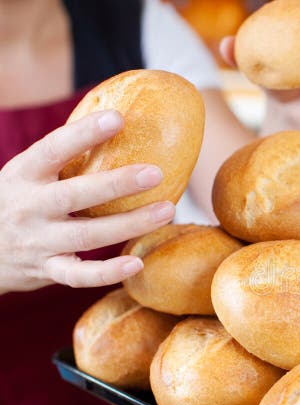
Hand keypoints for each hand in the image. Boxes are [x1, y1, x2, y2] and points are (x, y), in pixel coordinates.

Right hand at [0, 110, 175, 293]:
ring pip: (87, 235)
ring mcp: (37, 241)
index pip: (53, 149)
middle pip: (76, 194)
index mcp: (24, 174)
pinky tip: (137, 263)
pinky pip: (79, 275)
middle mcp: (29, 207)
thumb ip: (62, 156)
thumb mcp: (27, 174)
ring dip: (130, 224)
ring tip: (167, 210)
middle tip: (156, 173)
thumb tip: (118, 120)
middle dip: (117, 184)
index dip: (84, 133)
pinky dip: (107, 272)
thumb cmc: (17, 201)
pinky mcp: (46, 270)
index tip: (117, 119)